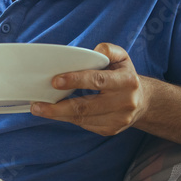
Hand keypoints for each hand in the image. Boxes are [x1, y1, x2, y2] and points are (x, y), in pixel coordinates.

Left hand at [30, 43, 148, 135]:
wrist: (143, 102)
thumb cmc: (125, 75)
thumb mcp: (122, 57)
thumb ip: (108, 50)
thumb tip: (91, 52)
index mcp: (127, 81)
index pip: (98, 80)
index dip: (75, 81)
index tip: (55, 81)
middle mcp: (124, 103)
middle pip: (85, 107)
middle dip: (58, 107)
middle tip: (37, 104)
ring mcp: (118, 120)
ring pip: (82, 119)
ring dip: (58, 115)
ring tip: (40, 109)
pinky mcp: (110, 130)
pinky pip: (84, 125)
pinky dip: (68, 119)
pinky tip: (57, 113)